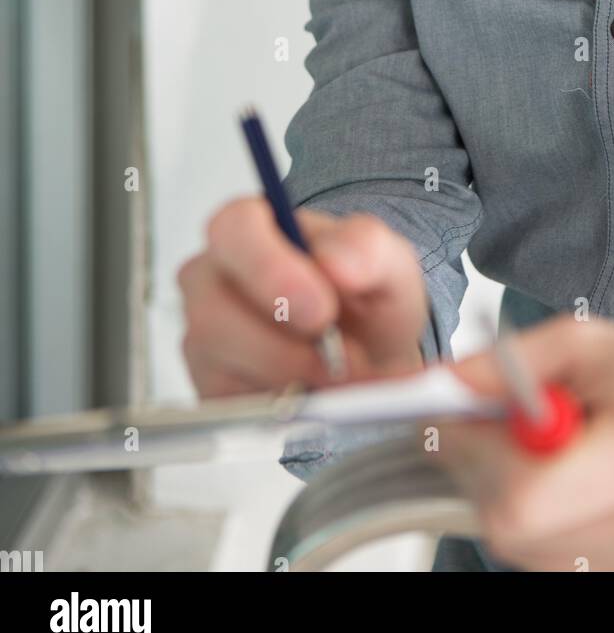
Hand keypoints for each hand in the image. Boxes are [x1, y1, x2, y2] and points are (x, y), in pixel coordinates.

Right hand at [178, 196, 428, 395]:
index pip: (234, 229)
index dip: (270, 269)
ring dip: (290, 378)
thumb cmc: (365, 300)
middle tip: (341, 361)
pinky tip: (313, 393)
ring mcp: (206, 335)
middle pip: (213, 310)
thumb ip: (368, 248)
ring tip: (342, 377)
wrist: (371, 359)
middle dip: (281, 346)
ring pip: (221, 364)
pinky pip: (229, 403)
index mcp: (254, 228)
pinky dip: (280, 404)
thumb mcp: (388, 265)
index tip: (321, 309)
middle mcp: (216, 278)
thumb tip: (334, 260)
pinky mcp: (209, 387)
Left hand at [439, 313, 613, 571]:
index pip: (526, 491)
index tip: (458, 417)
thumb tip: (443, 386)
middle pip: (516, 529)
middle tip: (505, 430)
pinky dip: (544, 528)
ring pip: (526, 553)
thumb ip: (509, 364)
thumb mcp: (592, 344)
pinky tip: (573, 491)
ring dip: (516, 501)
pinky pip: (553, 568)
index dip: (475, 452)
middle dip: (488, 472)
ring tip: (554, 457)